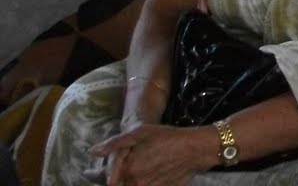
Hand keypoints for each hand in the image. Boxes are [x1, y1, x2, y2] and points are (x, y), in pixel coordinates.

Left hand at [93, 122, 216, 185]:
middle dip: (108, 179)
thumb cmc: (168, 137)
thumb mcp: (142, 132)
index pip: (102, 176)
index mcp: (128, 168)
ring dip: (123, 181)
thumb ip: (115, 143)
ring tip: (124, 174)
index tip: (87, 173)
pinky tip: (140, 177)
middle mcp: (134, 182)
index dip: (93, 175)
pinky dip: (136, 183)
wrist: (196, 149)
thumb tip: (92, 152)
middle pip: (114, 183)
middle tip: (102, 173)